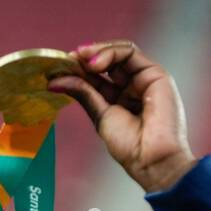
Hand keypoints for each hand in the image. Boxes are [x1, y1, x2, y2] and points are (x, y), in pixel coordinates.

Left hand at [48, 40, 196, 192]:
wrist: (151, 158)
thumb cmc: (129, 146)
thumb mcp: (100, 115)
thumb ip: (83, 93)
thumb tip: (55, 81)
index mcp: (120, 99)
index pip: (97, 77)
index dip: (79, 70)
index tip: (59, 69)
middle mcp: (133, 87)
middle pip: (108, 62)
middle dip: (86, 59)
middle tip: (68, 60)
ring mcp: (144, 79)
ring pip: (119, 53)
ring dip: (97, 52)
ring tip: (81, 60)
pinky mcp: (155, 73)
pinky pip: (131, 53)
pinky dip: (110, 53)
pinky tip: (94, 63)